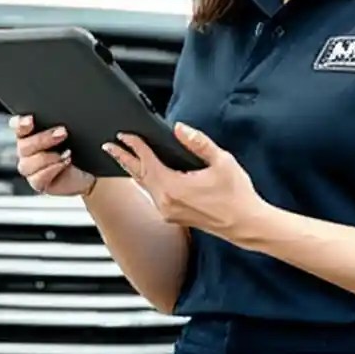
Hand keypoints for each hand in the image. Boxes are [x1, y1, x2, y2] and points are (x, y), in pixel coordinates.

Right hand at [10, 115, 96, 196]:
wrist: (89, 173)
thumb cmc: (80, 149)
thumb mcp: (77, 133)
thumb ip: (69, 128)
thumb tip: (76, 131)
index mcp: (31, 134)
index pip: (18, 127)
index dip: (20, 124)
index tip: (30, 120)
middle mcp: (27, 151)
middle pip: (23, 146)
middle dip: (43, 139)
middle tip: (63, 133)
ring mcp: (31, 168)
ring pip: (27, 164)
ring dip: (48, 157)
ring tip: (67, 153)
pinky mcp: (38, 183)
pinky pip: (37, 178)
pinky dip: (52, 170)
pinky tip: (64, 164)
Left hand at [103, 122, 270, 246]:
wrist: (246, 225)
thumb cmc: (237, 195)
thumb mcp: (221, 161)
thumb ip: (198, 143)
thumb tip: (179, 128)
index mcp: (174, 188)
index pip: (147, 161)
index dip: (135, 145)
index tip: (124, 134)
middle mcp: (166, 202)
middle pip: (138, 174)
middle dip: (122, 158)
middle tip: (108, 145)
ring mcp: (167, 211)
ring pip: (144, 185)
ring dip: (132, 169)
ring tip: (121, 156)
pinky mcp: (172, 215)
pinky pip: (152, 194)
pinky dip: (145, 180)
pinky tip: (144, 173)